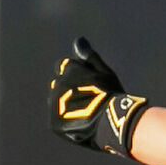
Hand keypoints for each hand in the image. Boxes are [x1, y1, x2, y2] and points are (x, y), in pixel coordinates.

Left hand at [49, 37, 149, 156]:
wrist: (109, 120)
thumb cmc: (111, 94)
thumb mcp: (104, 72)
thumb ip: (89, 56)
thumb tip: (78, 40)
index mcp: (69, 69)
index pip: (64, 66)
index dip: (75, 74)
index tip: (87, 83)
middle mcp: (57, 84)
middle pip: (59, 84)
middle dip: (68, 89)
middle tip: (87, 100)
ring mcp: (54, 104)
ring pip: (56, 102)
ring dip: (66, 105)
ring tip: (85, 115)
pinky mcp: (54, 122)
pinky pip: (58, 120)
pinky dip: (67, 121)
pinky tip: (82, 124)